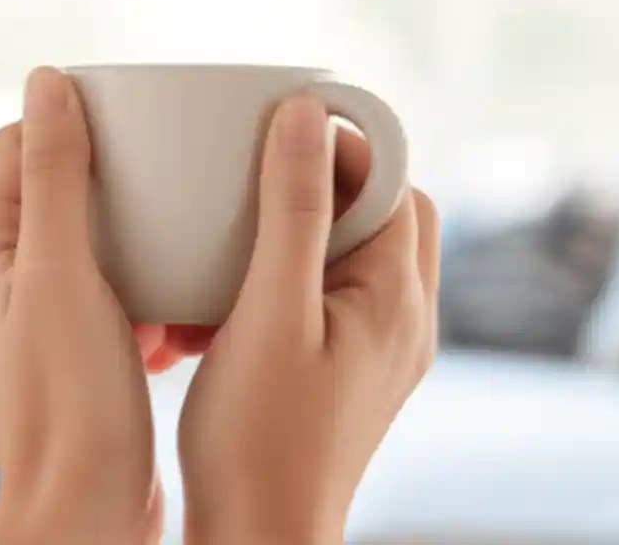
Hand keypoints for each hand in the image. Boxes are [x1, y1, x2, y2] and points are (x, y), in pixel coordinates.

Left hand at [0, 68, 162, 544]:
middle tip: (174, 173)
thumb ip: (54, 175)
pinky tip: (182, 318)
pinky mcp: (76, 352)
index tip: (137, 118)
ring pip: (95, 243)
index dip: (70, 122)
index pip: (14, 147)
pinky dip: (150, 294)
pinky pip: (116, 295)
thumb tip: (46, 81)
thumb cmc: (67, 399)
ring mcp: (38, 317)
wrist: (86, 511)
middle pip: (58, 190)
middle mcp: (0, 278)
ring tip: (185, 247)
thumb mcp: (61, 272)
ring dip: (140, 239)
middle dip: (117, 178)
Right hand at [178, 95, 440, 544]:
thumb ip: (291, 211)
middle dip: (314, 187)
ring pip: (345, 257)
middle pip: (376, 215)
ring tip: (227, 241)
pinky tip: (218, 306)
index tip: (273, 127)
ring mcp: (375, 352)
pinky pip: (321, 301)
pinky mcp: (341, 374)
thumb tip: (306, 117)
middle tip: (249, 180)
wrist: (256, 537)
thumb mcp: (269, 311)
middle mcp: (401, 322)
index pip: (392, 183)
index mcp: (395, 300)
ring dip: (288, 237)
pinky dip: (273, 286)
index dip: (340, 144)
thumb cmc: (258, 438)